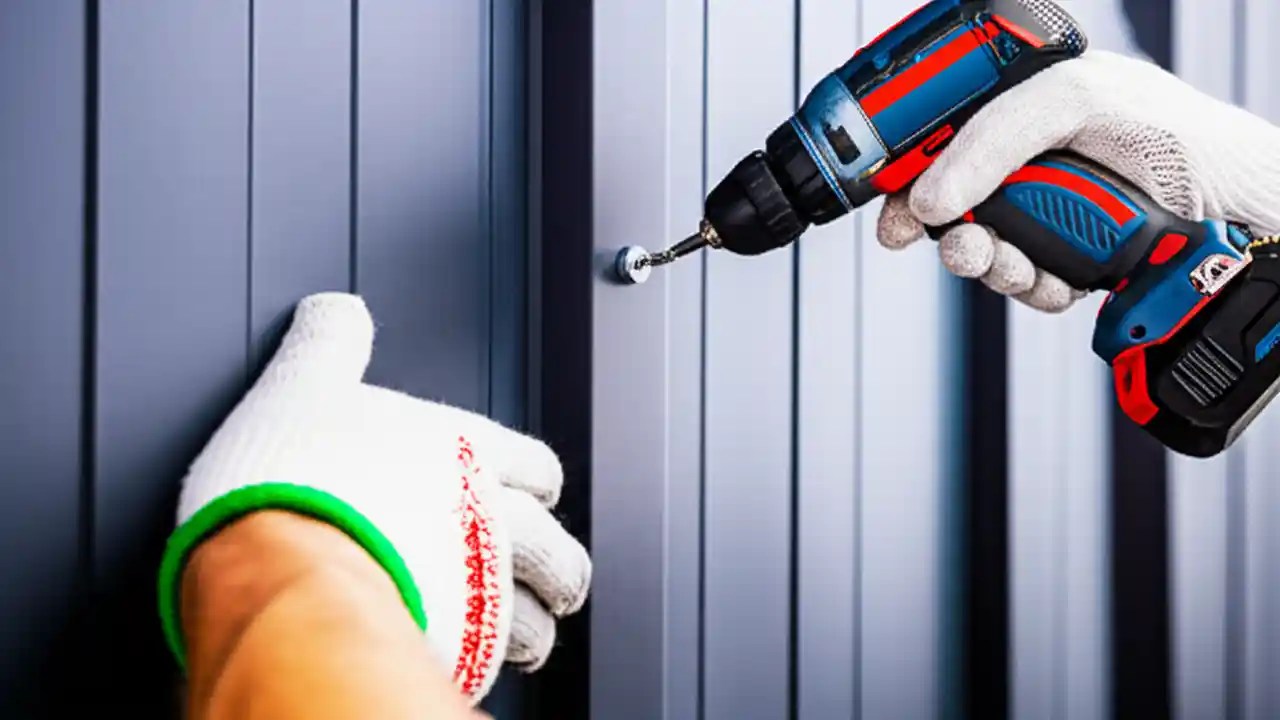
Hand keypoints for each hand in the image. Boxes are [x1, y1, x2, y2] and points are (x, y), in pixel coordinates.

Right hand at [159, 293, 589, 704]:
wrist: (281, 566)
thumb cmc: (292, 480)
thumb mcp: (303, 383)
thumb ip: (330, 345)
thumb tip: (336, 313)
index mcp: (466, 452)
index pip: (535, 466)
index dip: (534, 483)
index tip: (530, 494)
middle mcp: (489, 520)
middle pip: (554, 546)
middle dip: (558, 566)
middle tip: (553, 581)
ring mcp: (480, 588)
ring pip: (538, 616)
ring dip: (538, 628)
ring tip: (533, 639)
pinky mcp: (458, 647)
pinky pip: (491, 663)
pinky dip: (488, 666)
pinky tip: (474, 663)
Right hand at [877, 50, 1279, 311]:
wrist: (1237, 204)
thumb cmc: (1173, 131)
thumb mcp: (1073, 100)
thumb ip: (993, 137)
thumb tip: (932, 195)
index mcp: (1021, 113)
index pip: (940, 141)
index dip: (907, 175)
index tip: (894, 207)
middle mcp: (1029, 164)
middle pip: (952, 208)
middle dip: (953, 233)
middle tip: (961, 244)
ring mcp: (1047, 214)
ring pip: (985, 252)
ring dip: (995, 266)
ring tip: (1020, 263)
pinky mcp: (1067, 260)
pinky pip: (1025, 284)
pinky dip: (1036, 288)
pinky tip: (1062, 278)